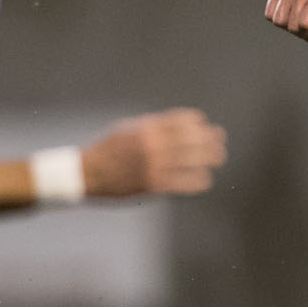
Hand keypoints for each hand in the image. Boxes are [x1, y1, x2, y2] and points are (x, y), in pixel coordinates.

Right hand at [83, 109, 226, 197]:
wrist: (86, 172)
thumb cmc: (108, 149)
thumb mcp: (128, 129)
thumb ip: (152, 126)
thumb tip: (178, 123)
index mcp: (146, 128)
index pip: (182, 121)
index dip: (198, 123)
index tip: (205, 126)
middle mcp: (152, 145)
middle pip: (192, 139)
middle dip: (210, 140)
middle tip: (221, 143)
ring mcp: (153, 165)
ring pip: (192, 161)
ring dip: (210, 159)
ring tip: (219, 159)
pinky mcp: (152, 185)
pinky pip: (183, 183)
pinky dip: (198, 181)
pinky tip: (205, 180)